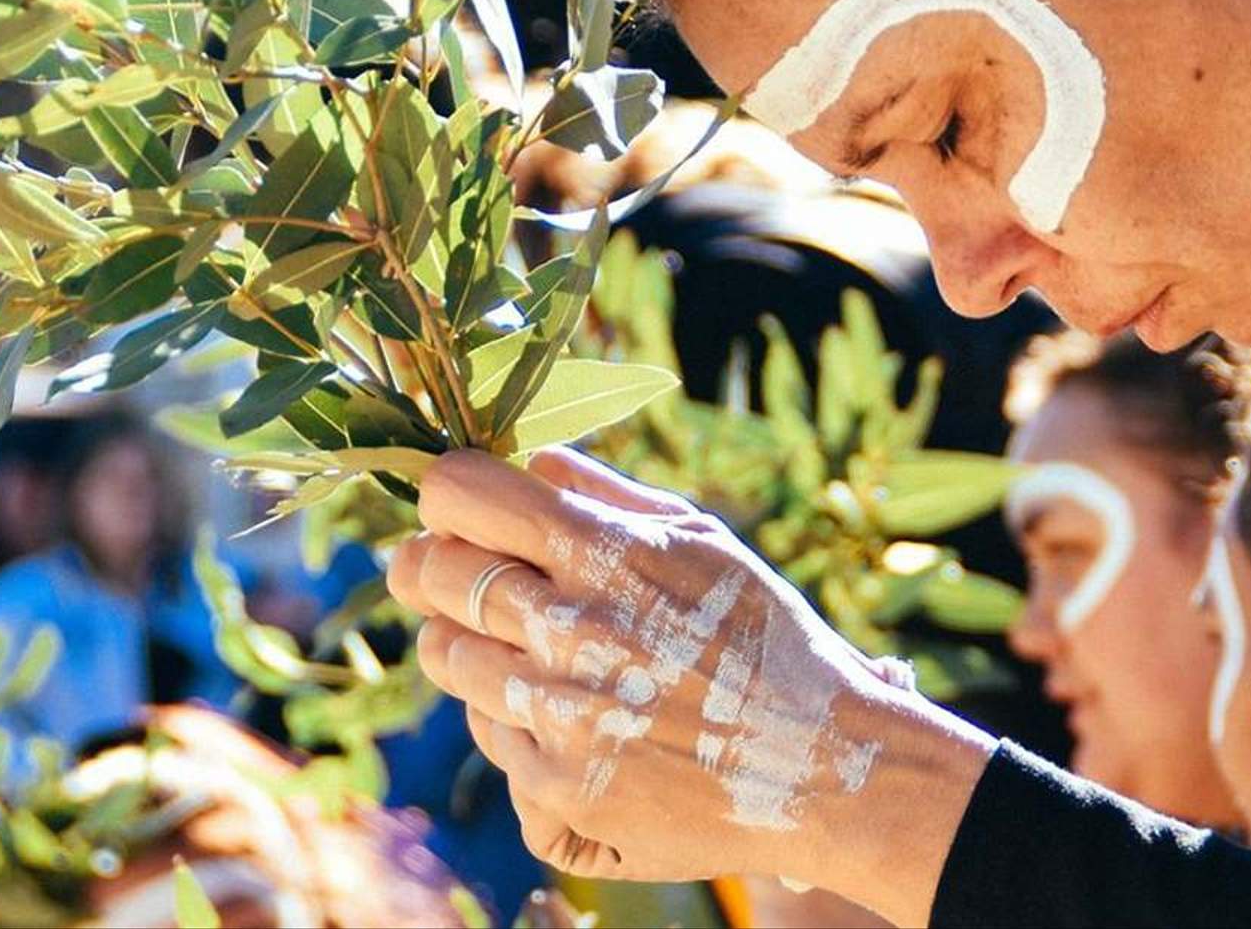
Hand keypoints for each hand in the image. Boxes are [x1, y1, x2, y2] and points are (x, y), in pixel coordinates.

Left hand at [389, 448, 996, 917]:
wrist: (822, 765)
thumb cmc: (767, 637)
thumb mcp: (703, 540)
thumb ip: (608, 493)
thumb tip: (529, 458)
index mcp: (605, 553)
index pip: (458, 495)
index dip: (448, 493)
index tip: (461, 505)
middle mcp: (569, 631)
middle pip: (428, 573)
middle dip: (435, 563)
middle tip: (464, 572)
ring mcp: (555, 717)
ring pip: (444, 656)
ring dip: (472, 644)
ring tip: (532, 649)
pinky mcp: (555, 791)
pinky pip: (489, 735)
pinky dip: (517, 723)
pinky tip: (580, 720)